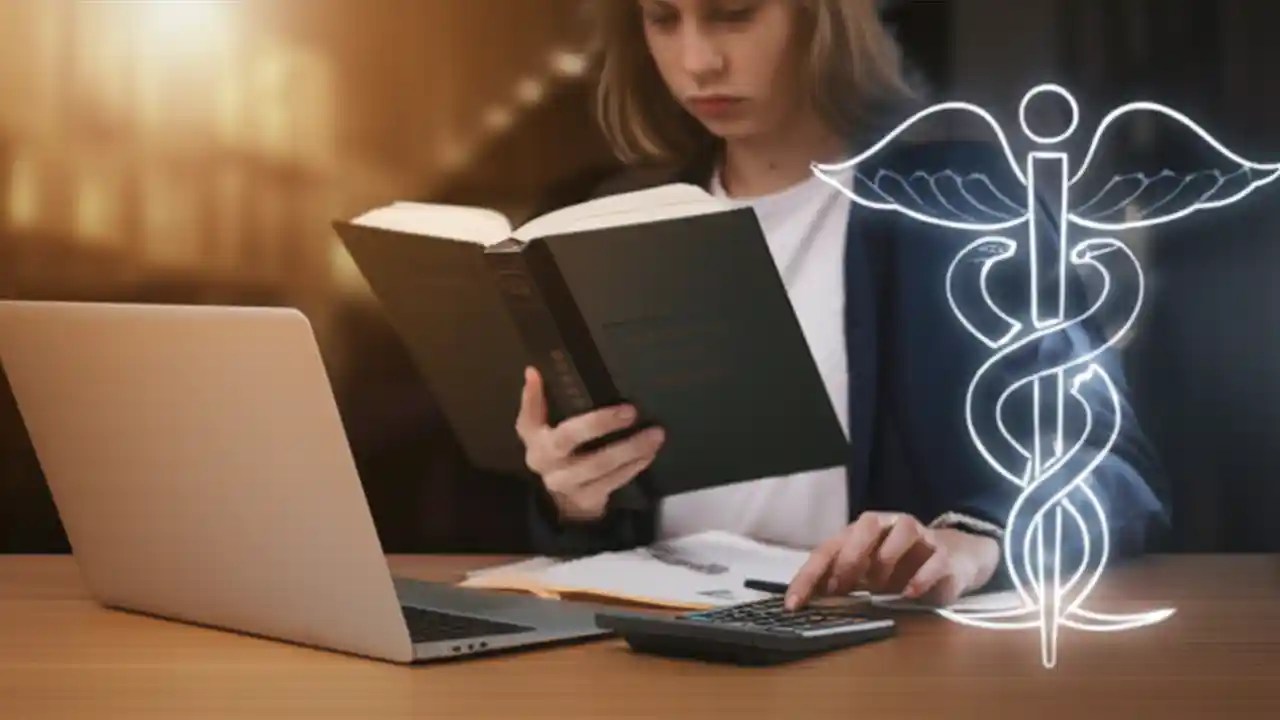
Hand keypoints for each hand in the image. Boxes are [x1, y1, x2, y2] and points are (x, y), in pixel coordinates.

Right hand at [515, 366, 664, 521]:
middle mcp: (545, 462)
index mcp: (535, 440)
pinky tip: (649, 453)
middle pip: (570, 438)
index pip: (532, 417)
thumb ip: (535, 403)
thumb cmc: (556, 453)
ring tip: (655, 434)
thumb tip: (532, 371)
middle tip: (632, 411)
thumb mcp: (539, 431)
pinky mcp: (587, 499)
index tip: (547, 376)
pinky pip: (614, 481)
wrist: (562, 502)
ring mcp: (566, 483)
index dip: (536, 398)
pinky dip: (634, 466)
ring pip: (600, 464)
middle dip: (601, 423)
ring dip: (630, 448)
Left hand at [785, 511, 999, 609]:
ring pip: (902, 532)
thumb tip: (805, 599)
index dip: (809, 576)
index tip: (793, 603)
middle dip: (849, 556)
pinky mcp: (943, 553)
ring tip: (880, 587)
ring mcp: (918, 536)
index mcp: (860, 533)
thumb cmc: (899, 567)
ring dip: (885, 560)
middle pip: (865, 525)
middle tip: (840, 587)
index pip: (828, 550)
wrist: (951, 559)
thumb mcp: (864, 576)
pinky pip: (934, 559)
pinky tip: (909, 593)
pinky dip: (920, 577)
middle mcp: (887, 527)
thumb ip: (838, 583)